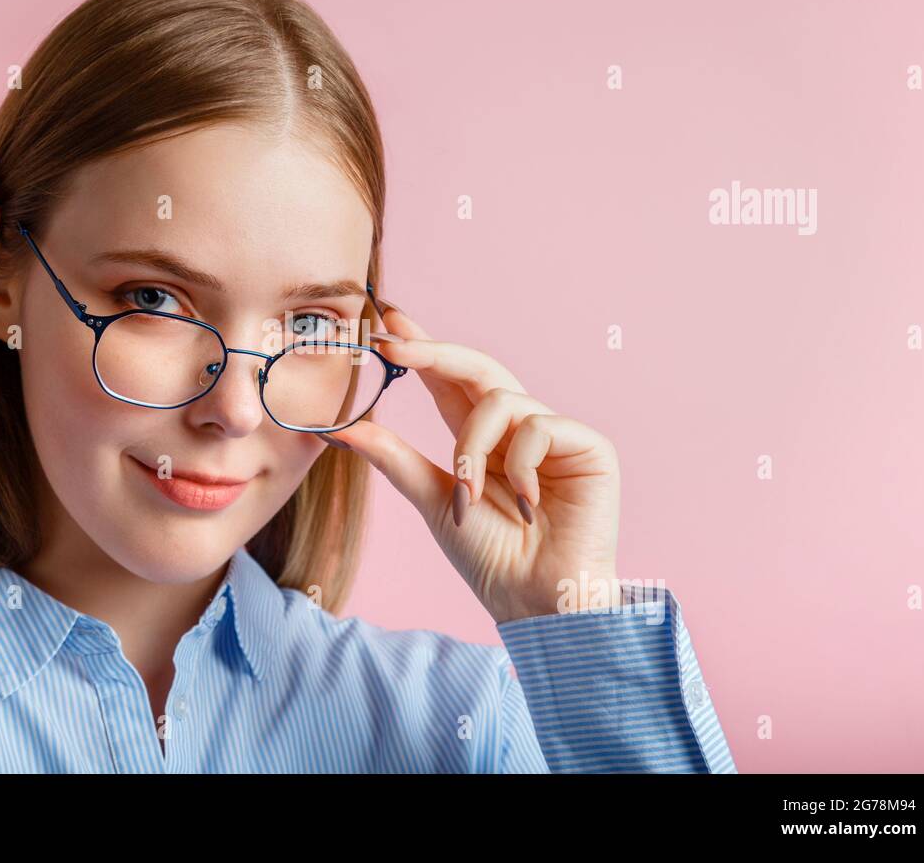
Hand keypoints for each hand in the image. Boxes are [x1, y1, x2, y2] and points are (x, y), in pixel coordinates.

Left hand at [323, 303, 622, 621]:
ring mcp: (554, 435)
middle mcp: (517, 429)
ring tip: (467, 496)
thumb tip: (334, 427)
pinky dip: (520, 464)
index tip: (386, 321)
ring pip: (500, 400)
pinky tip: (526, 504)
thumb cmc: (489, 558)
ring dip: (472, 448)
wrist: (534, 602)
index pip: (447, 381)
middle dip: (433, 351)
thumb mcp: (429, 498)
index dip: (420, 348)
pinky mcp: (589, 446)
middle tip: (393, 341)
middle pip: (476, 368)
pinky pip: (540, 425)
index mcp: (481, 439)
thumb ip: (390, 456)